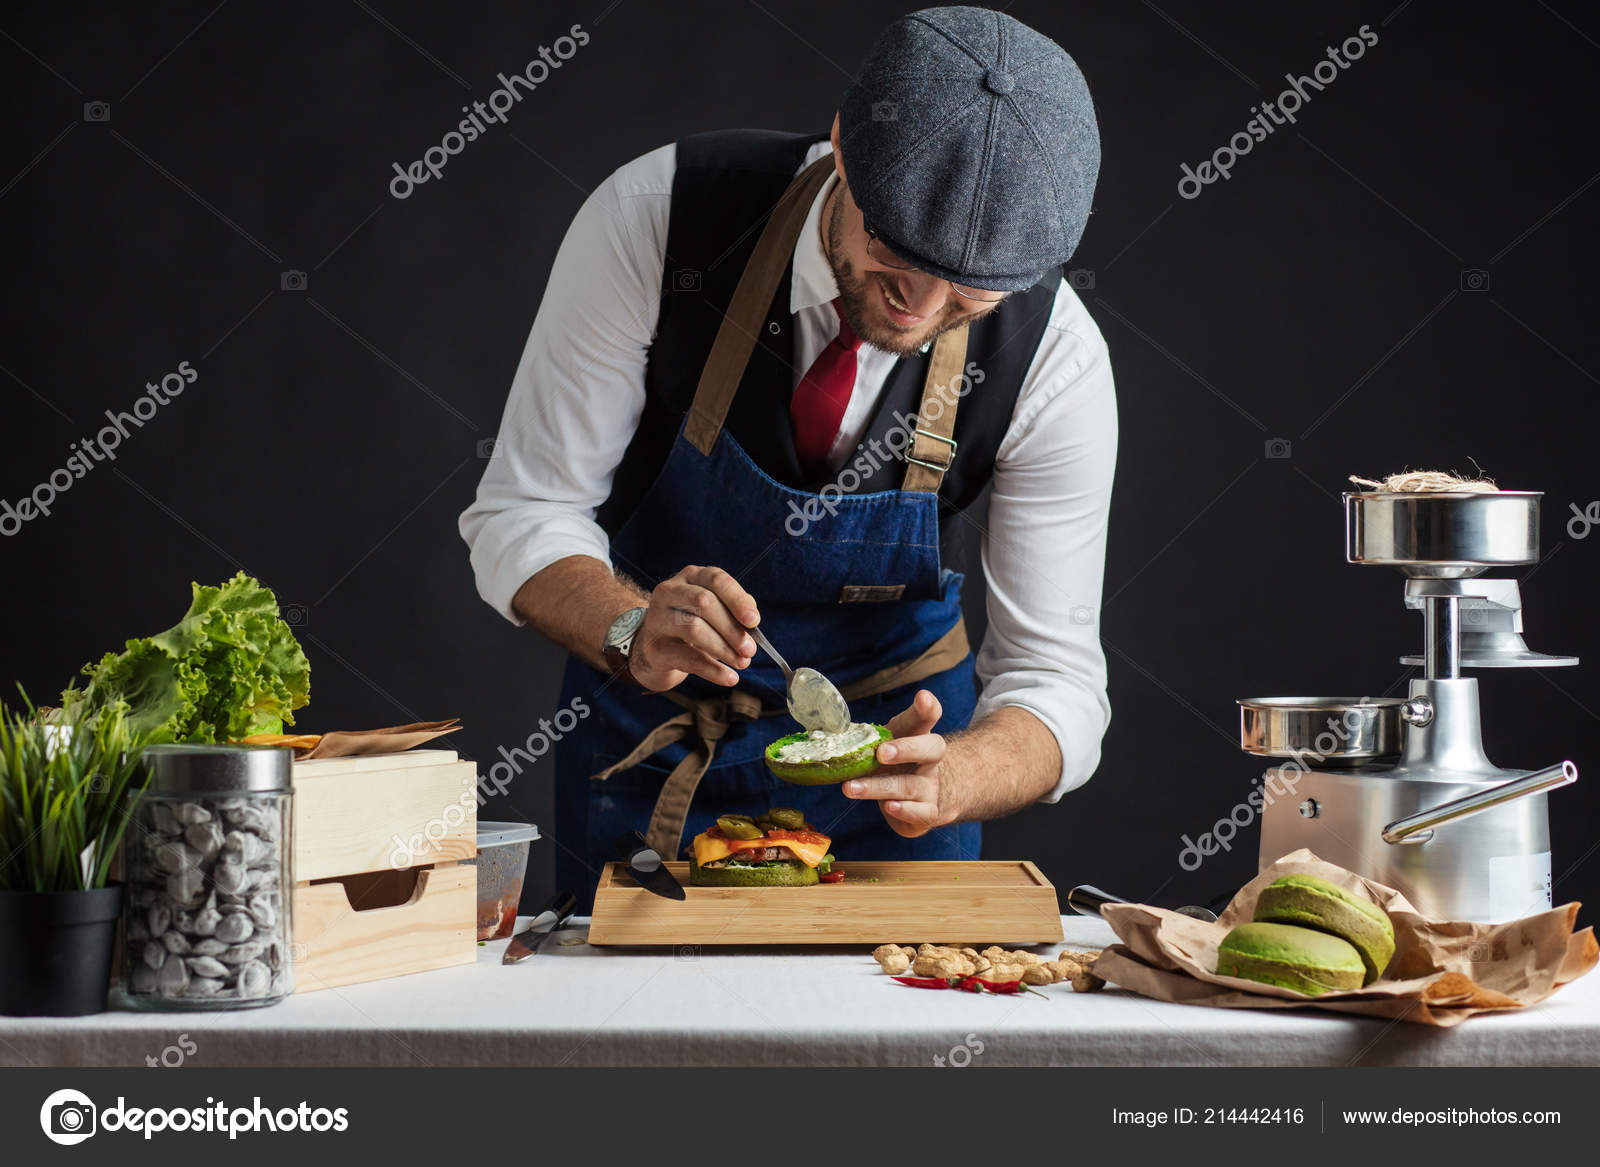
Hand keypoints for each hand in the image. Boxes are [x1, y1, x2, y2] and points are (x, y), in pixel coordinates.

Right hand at [628, 565, 760, 691]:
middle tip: (750, 650)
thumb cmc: (694, 624)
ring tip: (742, 663)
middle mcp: (670, 591)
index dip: (737, 600)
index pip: (716, 580)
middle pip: (704, 603)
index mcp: (691, 576)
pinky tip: (729, 678)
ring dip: (723, 649)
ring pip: (694, 629)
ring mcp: (657, 618)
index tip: (754, 621)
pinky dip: (712, 670)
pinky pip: (686, 658)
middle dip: (732, 628)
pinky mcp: (653, 647)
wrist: (657, 649)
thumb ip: (735, 613)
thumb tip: (752, 625)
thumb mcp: (715, 612)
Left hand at [842, 689, 950, 836]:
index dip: (927, 707)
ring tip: (850, 788)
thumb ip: (860, 739)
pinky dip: (905, 810)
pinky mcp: (927, 812)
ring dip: (878, 786)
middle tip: (881, 752)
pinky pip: (922, 813)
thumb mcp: (879, 747)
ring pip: (910, 785)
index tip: (923, 697)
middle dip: (907, 749)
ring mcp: (930, 786)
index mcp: (916, 736)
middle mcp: (929, 760)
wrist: (917, 800)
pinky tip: (889, 807)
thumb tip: (819, 736)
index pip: (925, 717)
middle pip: (932, 747)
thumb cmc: (891, 767)